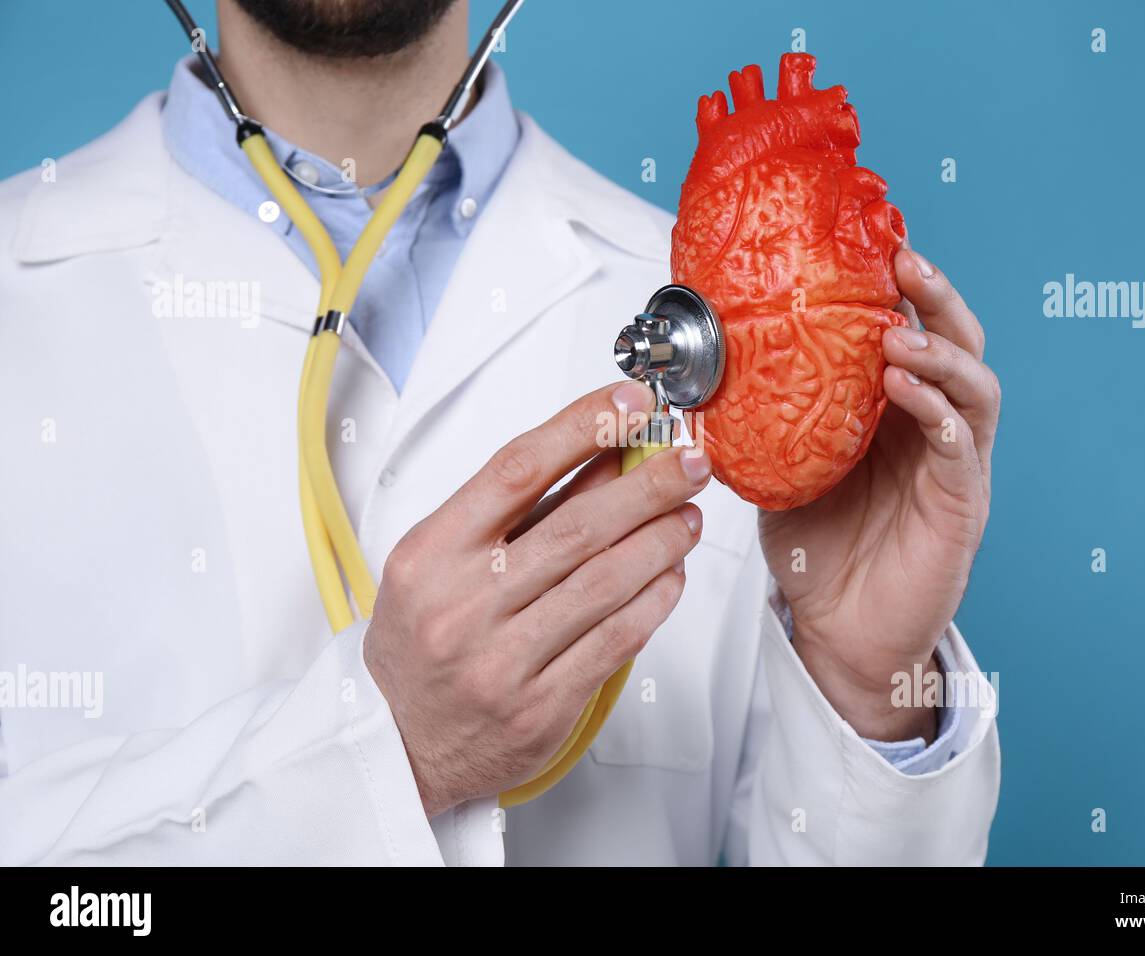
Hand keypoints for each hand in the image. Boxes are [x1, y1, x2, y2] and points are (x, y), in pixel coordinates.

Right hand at [364, 382, 710, 815]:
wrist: (397, 743)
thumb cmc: (422, 641)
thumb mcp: (443, 561)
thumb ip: (519, 511)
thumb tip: (605, 454)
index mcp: (431, 554)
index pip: (516, 470)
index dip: (582, 428)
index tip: (632, 403)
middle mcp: (463, 605)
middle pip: (575, 526)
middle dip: (647, 485)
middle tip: (689, 460)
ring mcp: (501, 661)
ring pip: (604, 584)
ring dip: (660, 541)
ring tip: (688, 516)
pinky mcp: (541, 708)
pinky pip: (615, 642)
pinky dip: (654, 602)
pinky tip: (672, 575)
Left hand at [758, 248, 999, 741]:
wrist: (839, 630)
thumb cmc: (817, 549)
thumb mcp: (778, 469)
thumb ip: (761, 422)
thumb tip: (700, 375)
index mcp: (891, 411)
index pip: (908, 332)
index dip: (897, 289)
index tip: (872, 245)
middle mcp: (930, 427)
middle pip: (954, 342)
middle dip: (934, 297)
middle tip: (904, 262)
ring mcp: (952, 463)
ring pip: (973, 386)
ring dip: (939, 351)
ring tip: (898, 334)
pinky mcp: (962, 503)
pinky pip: (961, 446)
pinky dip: (938, 411)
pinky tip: (906, 389)